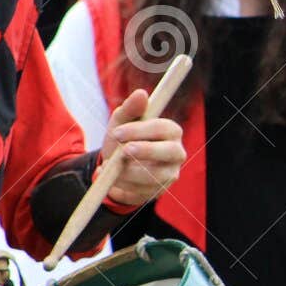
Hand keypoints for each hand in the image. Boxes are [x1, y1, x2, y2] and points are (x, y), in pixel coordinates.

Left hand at [99, 89, 185, 205]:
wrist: (115, 169)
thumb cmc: (122, 140)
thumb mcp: (120, 123)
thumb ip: (130, 109)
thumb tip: (142, 93)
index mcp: (170, 131)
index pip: (163, 128)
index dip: (140, 130)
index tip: (117, 133)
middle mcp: (176, 153)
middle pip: (170, 151)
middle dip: (146, 151)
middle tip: (124, 152)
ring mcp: (170, 174)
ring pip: (154, 176)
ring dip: (127, 172)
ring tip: (109, 167)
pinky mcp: (159, 192)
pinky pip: (142, 192)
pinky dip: (122, 186)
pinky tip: (112, 179)